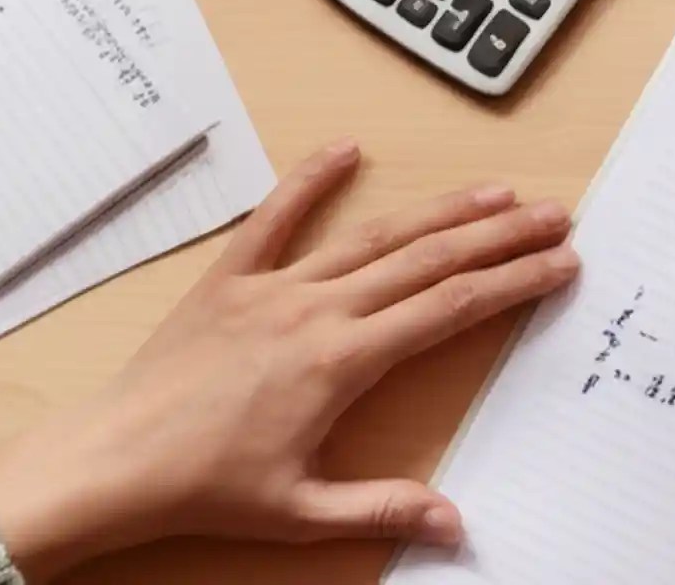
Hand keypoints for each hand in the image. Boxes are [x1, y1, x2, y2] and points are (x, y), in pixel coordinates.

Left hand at [0, 139, 579, 580]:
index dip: (512, 283)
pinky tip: (345, 149)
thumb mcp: (303, 510)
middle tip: (552, 215)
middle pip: (427, 260)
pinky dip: (310, 180)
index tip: (558, 264)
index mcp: (342, 362)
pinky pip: (275, 217)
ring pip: (373, 235)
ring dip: (437, 210)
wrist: (116, 460)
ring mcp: (273, 286)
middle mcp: (317, 310)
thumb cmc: (206, 487)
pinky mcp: (231, 278)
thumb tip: (457, 525)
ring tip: (491, 190)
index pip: (449, 310)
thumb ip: (385, 508)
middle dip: (497, 235)